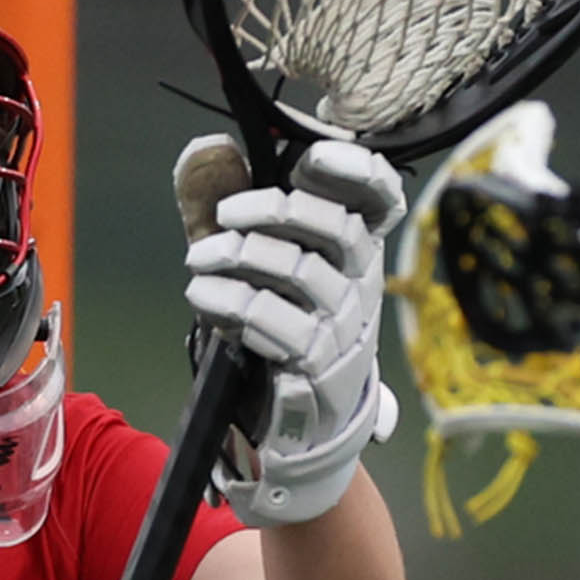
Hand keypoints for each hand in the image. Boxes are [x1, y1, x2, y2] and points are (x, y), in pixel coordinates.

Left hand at [181, 135, 406, 527]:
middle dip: (272, 211)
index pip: (380, 201)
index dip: (358, 172)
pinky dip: (233, 302)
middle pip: (336, 227)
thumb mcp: (247, 264)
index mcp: (353, 251)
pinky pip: (279, 324)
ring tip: (199, 261)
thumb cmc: (273, 333)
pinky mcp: (321, 370)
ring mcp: (347, 330)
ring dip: (240, 257)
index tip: (314, 157)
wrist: (292, 430)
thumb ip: (222, 206)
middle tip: (224, 218)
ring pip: (302, 272)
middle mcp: (361, 286)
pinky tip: (205, 296)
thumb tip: (207, 149)